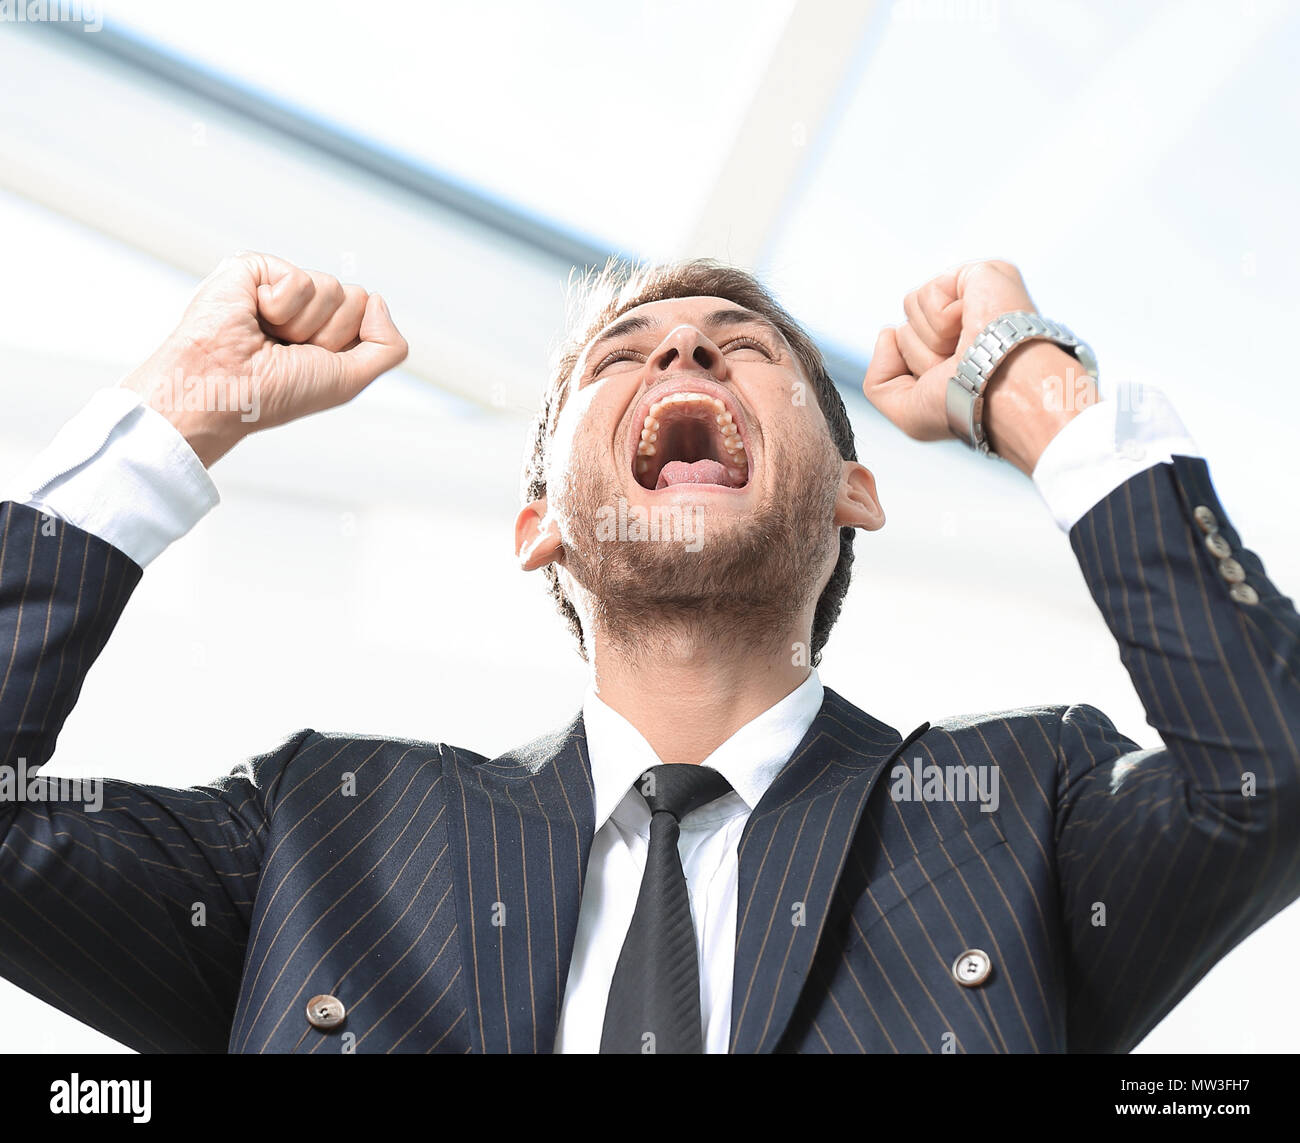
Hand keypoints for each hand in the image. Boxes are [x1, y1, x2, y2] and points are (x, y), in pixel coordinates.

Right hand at [121, 251, 408, 465]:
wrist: (224, 389)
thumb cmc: (276, 392)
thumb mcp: (350, 380)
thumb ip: (388, 347)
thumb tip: (378, 300)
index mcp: (322, 329)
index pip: (367, 312)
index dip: (346, 343)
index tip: (310, 362)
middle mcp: (302, 306)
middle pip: (355, 298)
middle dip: (328, 333)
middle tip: (287, 350)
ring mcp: (277, 284)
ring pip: (332, 288)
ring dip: (303, 325)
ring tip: (268, 336)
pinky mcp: (254, 267)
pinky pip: (300, 280)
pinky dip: (281, 308)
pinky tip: (253, 317)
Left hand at [862, 260, 1095, 474]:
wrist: (1002, 389)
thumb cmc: (966, 405)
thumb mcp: (907, 412)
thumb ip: (878, 381)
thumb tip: (887, 331)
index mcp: (955, 351)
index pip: (905, 349)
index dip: (919, 372)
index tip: (954, 386)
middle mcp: (964, 323)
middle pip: (904, 330)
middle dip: (923, 354)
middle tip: (960, 364)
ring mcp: (972, 296)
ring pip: (910, 308)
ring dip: (932, 338)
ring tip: (968, 346)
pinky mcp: (979, 273)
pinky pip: (926, 294)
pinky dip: (942, 318)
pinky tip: (974, 324)